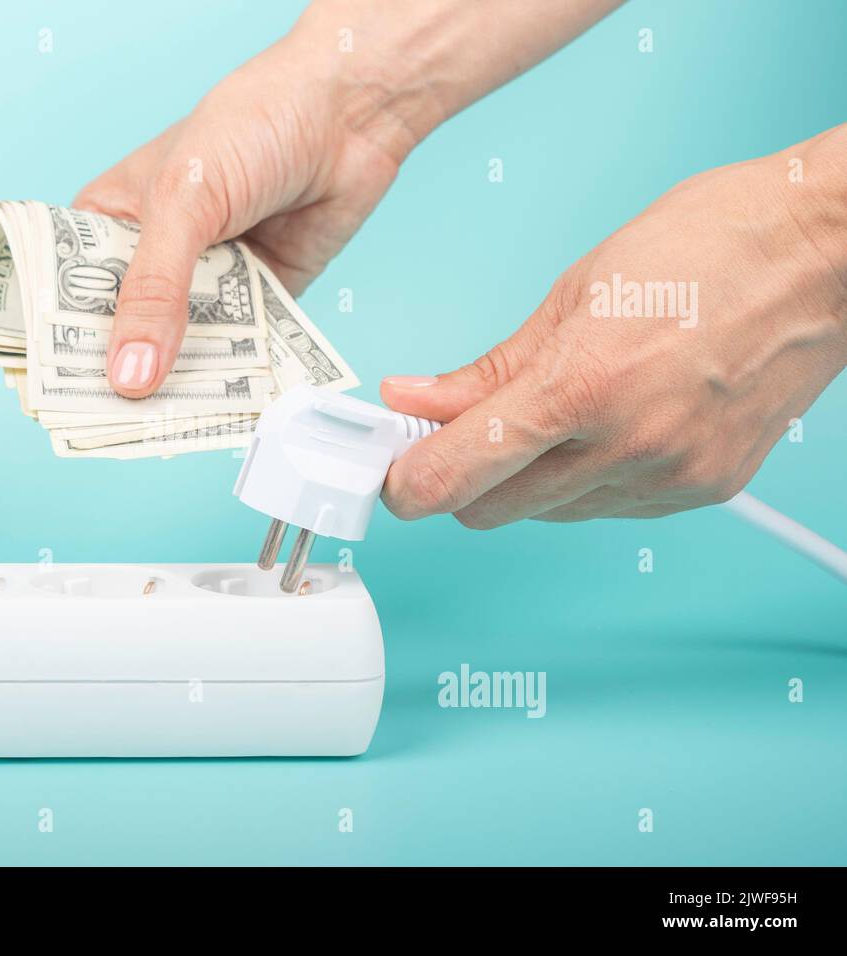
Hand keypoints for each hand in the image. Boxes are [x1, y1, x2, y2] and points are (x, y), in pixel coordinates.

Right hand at [76, 0, 623, 396]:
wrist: (350, 113)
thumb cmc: (253, 124)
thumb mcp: (185, 203)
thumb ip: (155, 291)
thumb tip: (128, 374)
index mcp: (113, 220)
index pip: (67, 289)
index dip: (57, 338)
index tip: (50, 390)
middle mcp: (156, 257)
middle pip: (126, 332)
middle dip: (123, 373)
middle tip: (110, 422)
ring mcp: (208, 283)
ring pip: (182, 349)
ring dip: (179, 383)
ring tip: (162, 429)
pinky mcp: (260, 302)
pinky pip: (240, 351)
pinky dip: (235, 377)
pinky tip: (224, 411)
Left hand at [381, 125, 846, 526]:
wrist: (824, 257)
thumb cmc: (708, 249)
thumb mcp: (573, 293)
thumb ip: (485, 369)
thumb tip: (414, 400)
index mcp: (583, 387)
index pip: (459, 475)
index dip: (407, 485)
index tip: (391, 476)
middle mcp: (627, 448)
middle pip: (492, 509)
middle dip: (461, 478)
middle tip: (456, 433)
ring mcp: (669, 478)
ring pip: (548, 513)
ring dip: (525, 479)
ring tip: (549, 412)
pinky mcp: (702, 492)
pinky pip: (607, 508)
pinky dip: (584, 479)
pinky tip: (601, 427)